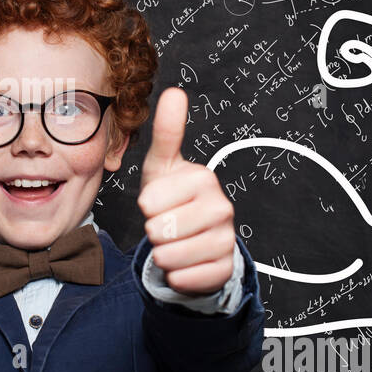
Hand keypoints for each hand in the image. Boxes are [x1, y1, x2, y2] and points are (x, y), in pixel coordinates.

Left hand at [137, 87, 235, 295]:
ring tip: (175, 242)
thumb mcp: (163, 166)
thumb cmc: (173, 199)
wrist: (193, 239)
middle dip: (153, 232)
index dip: (145, 207)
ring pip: (170, 257)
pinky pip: (185, 279)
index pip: (149, 201)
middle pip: (159, 230)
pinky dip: (176, 276)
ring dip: (163, 255)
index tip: (159, 202)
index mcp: (203, 178)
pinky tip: (184, 264)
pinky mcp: (225, 268)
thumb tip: (174, 91)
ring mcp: (226, 239)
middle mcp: (221, 207)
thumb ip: (167, 130)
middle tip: (167, 224)